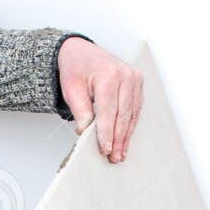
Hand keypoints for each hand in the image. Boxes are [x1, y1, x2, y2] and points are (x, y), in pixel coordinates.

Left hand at [57, 39, 143, 162]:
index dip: (107, 132)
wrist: (81, 52)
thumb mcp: (71, 88)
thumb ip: (80, 109)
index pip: (108, 111)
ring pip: (132, 114)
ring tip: (120, 153)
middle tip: (114, 157)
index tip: (105, 149)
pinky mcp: (138, 82)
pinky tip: (125, 139)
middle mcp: (126, 75)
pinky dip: (130, 125)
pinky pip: (136, 108)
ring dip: (126, 136)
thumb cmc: (76, 68)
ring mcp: (135, 78)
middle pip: (123, 114)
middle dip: (118, 138)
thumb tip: (85, 130)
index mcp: (108, 75)